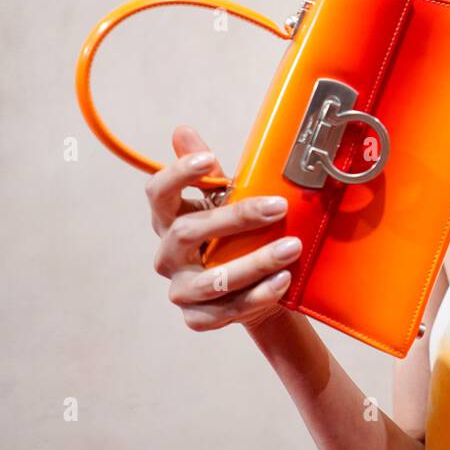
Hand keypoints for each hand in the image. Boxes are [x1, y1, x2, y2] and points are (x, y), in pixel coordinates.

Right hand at [145, 125, 301, 332]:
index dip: (177, 174)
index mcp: (169, 220)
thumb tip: (182, 130)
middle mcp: (168, 255)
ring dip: (255, 262)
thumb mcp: (225, 202)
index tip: (209, 159)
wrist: (252, 290)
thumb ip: (210, 173)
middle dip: (236, 218)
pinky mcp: (198, 318)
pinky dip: (258, 296)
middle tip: (279, 206)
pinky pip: (226, 311)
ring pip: (212, 279)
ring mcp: (181, 289)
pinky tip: (282, 281)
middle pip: (188, 232)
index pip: (158, 193)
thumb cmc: (233, 237)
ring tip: (291, 248)